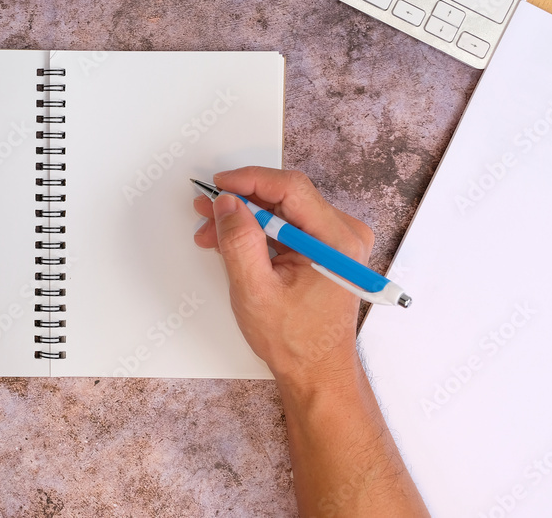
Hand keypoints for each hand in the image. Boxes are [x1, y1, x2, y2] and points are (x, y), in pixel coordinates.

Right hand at [193, 167, 373, 388]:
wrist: (317, 372)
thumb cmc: (296, 341)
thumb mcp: (255, 291)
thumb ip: (239, 242)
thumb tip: (227, 203)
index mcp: (337, 242)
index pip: (291, 188)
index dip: (249, 180)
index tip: (218, 185)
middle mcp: (345, 235)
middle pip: (286, 197)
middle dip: (241, 203)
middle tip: (206, 211)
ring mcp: (337, 242)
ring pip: (283, 211)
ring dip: (246, 219)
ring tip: (213, 233)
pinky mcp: (326, 250)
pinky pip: (289, 226)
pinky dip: (259, 232)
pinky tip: (233, 243)